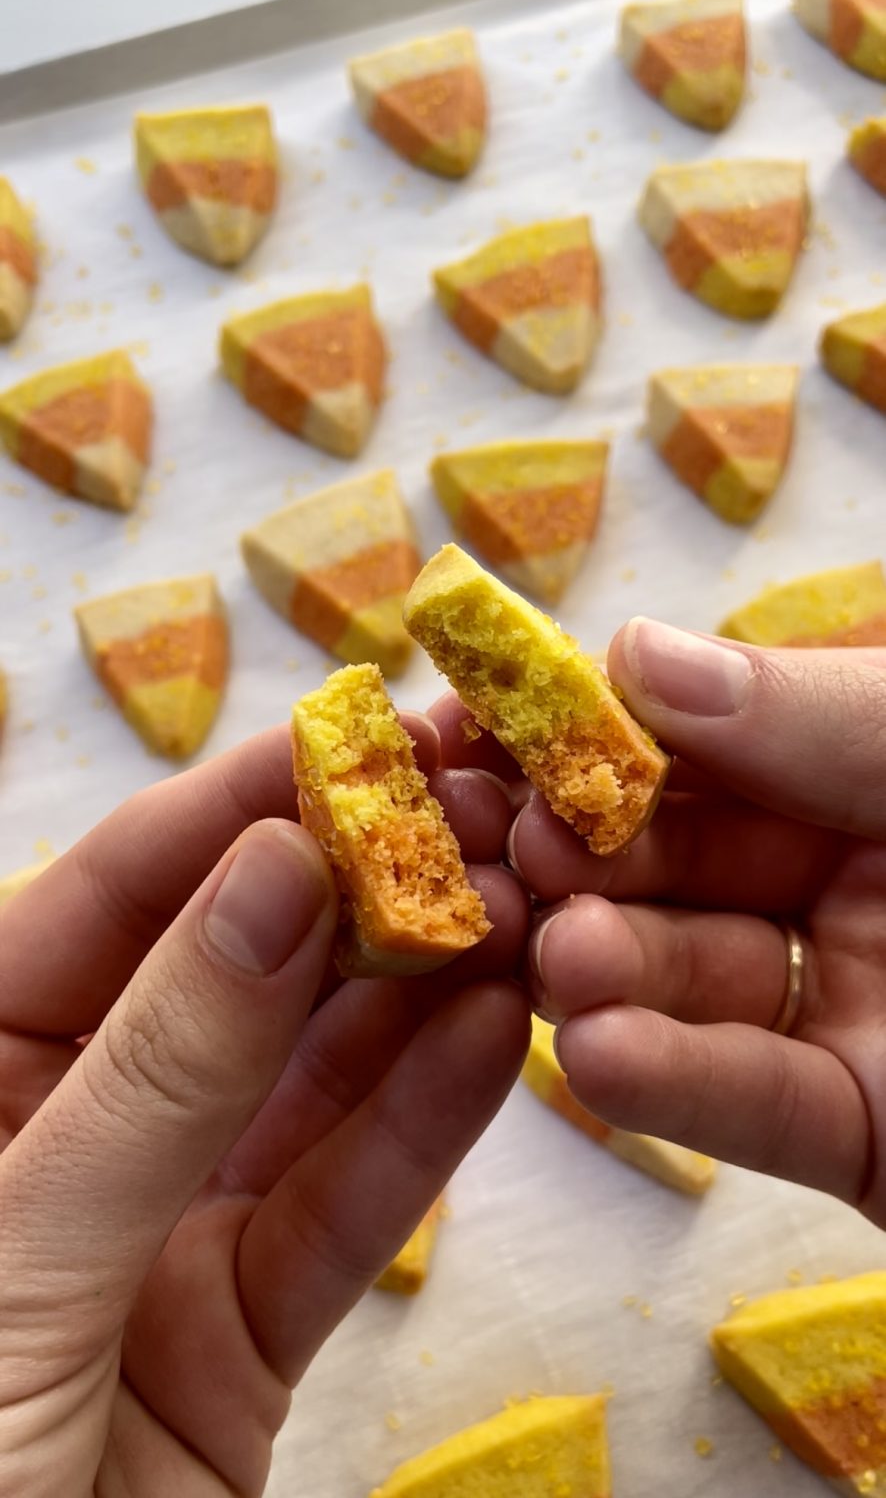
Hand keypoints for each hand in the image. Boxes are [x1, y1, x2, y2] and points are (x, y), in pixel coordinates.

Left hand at [0, 719, 529, 1497]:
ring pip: (303, 1087)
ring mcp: (157, 1231)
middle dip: (351, 897)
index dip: (229, 814)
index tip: (349, 738)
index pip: (107, 902)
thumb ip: (157, 1069)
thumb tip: (273, 874)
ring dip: (411, 997)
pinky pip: (340, 1211)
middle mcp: (64, 1134)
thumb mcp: (18, 1246)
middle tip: (472, 816)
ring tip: (516, 912)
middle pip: (228, 980)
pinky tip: (490, 1040)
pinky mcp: (237, 1335)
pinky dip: (419, 1128)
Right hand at [508, 619, 885, 1224]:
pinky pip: (757, 1104)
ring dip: (617, 971)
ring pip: (705, 983)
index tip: (498, 732)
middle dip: (596, 856)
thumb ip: (825, 715)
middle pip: (689, 861)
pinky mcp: (870, 1138)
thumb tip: (635, 653)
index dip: (605, 732)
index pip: (718, 738)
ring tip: (558, 960)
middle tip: (513, 855)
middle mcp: (865, 879)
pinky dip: (674, 1082)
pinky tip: (596, 1052)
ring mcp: (863, 1012)